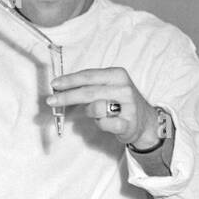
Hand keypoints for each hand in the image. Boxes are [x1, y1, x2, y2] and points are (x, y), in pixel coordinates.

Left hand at [47, 67, 161, 147]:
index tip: (55, 85)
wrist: (145, 122)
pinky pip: (104, 123)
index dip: (69, 80)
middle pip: (88, 92)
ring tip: (98, 113)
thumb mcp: (109, 87)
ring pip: (95, 108)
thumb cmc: (122, 103)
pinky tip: (107, 122)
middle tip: (52, 101)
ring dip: (90, 113)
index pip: (88, 76)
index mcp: (118, 75)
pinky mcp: (128, 123)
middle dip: (67, 97)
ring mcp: (128, 106)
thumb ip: (89, 85)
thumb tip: (62, 87)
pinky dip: (100, 124)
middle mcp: (124, 88)